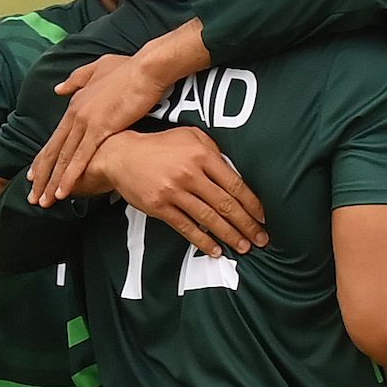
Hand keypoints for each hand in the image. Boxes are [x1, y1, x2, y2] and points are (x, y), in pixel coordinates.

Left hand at [29, 22, 207, 205]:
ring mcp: (84, 122)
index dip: (45, 158)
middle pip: (53, 151)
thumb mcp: (98, 69)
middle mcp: (75, 114)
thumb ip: (77, 80)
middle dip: (42, 176)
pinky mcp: (99, 130)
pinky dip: (69, 177)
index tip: (36, 175)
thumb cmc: (130, 69)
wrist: (147, 68)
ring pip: (62, 159)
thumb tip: (58, 89)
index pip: (56, 137)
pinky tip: (62, 192)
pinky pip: (80, 159)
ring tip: (43, 201)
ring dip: (51, 182)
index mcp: (76, 104)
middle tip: (33, 196)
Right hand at [87, 127, 266, 258]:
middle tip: (262, 239)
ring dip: (230, 236)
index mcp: (202, 154)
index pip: (235, 184)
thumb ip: (214, 151)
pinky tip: (216, 250)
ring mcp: (174, 192)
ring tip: (244, 247)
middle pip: (225, 204)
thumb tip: (237, 173)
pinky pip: (187, 228)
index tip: (264, 217)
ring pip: (209, 219)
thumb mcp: (191, 136)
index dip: (252, 204)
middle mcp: (189, 173)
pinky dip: (203, 241)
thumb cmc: (161, 146)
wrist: (122, 156)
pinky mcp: (160, 207)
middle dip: (247, 224)